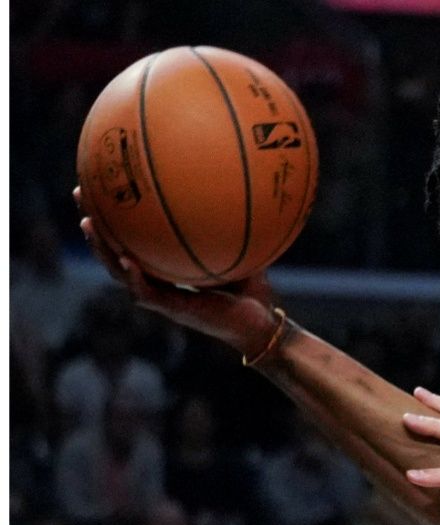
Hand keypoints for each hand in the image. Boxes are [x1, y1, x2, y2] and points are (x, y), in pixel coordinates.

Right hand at [73, 187, 280, 355]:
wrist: (260, 326)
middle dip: (96, 222)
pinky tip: (127, 261)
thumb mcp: (240, 248)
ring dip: (102, 249)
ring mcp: (161, 296)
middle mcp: (157, 279)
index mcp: (166, 266)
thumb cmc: (252, 290)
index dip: (115, 215)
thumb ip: (232, 224)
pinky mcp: (172, 310)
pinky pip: (145, 292)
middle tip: (80, 194)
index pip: (132, 238)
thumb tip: (236, 184)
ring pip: (119, 271)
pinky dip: (134, 277)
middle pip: (114, 248)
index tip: (101, 186)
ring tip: (88, 223)